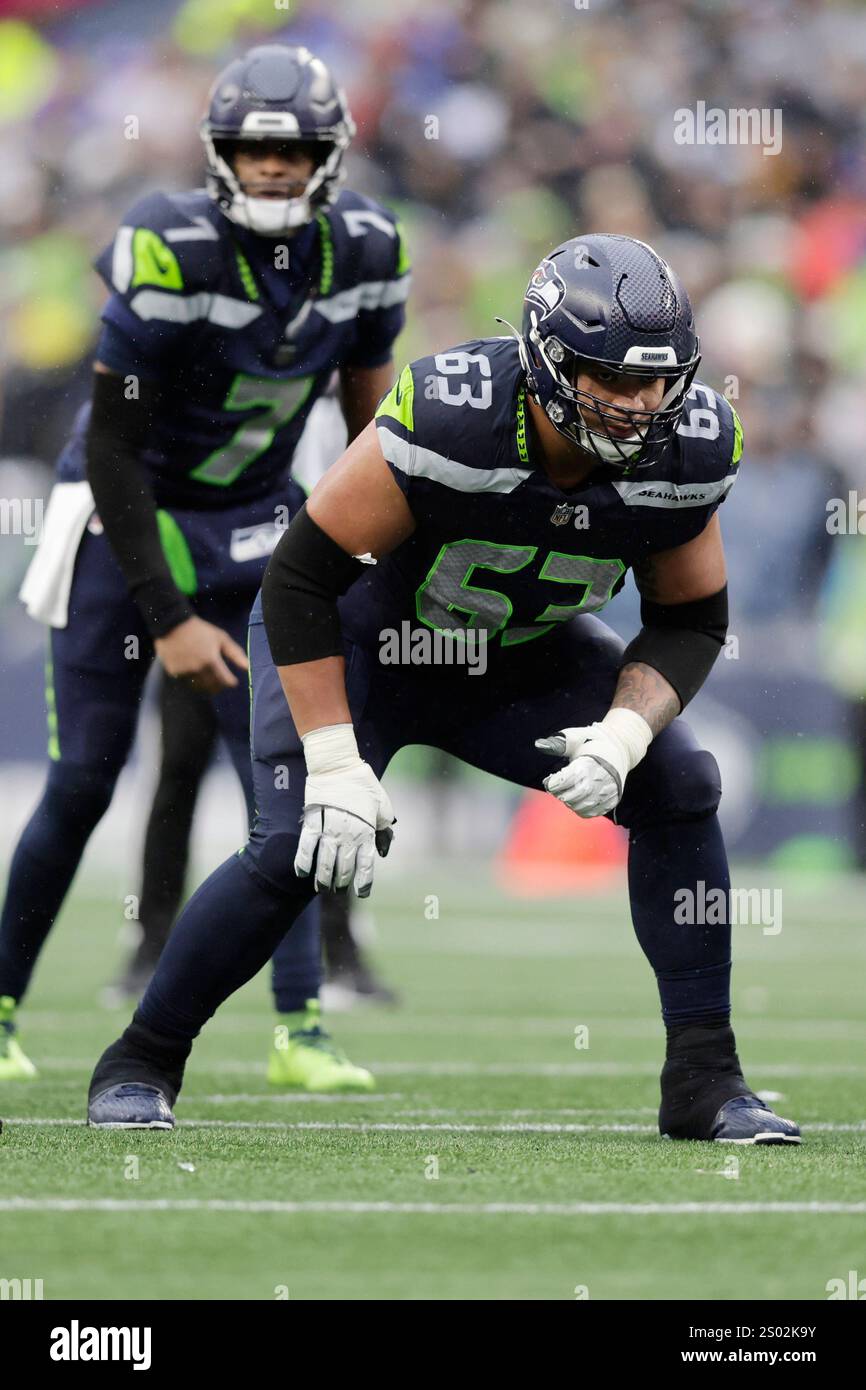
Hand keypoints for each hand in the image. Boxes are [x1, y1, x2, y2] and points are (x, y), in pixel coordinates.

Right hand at [154, 615, 247, 693]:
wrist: (172, 625)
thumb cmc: (200, 630)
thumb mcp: (221, 637)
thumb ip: (235, 653)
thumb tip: (247, 667)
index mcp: (211, 660)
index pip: (225, 681)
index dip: (231, 682)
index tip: (232, 681)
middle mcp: (198, 668)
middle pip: (212, 687)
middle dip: (219, 685)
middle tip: (220, 681)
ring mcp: (185, 671)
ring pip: (199, 686)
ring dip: (205, 684)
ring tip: (207, 676)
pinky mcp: (174, 672)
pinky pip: (186, 681)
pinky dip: (191, 678)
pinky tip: (192, 669)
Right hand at [295, 727, 394, 896]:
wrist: (337, 764)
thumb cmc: (362, 783)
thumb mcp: (382, 804)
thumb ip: (384, 826)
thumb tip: (383, 849)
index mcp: (366, 831)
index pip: (366, 864)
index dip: (363, 883)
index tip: (361, 893)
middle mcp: (348, 833)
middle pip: (344, 866)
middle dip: (342, 882)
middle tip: (338, 888)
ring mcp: (329, 828)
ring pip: (324, 861)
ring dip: (323, 878)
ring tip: (321, 887)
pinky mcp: (312, 820)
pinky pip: (306, 845)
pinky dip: (302, 860)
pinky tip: (301, 872)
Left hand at [535, 710, 651, 817]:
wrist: (620, 750)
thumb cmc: (593, 743)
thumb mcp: (577, 737)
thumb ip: (559, 743)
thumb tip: (539, 745)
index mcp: (591, 763)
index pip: (567, 780)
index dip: (554, 783)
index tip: (550, 780)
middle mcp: (601, 780)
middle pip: (572, 796)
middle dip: (560, 793)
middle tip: (558, 786)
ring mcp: (608, 793)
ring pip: (580, 807)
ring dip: (569, 801)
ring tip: (569, 790)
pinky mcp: (611, 801)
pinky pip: (590, 813)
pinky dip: (579, 808)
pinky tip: (578, 798)